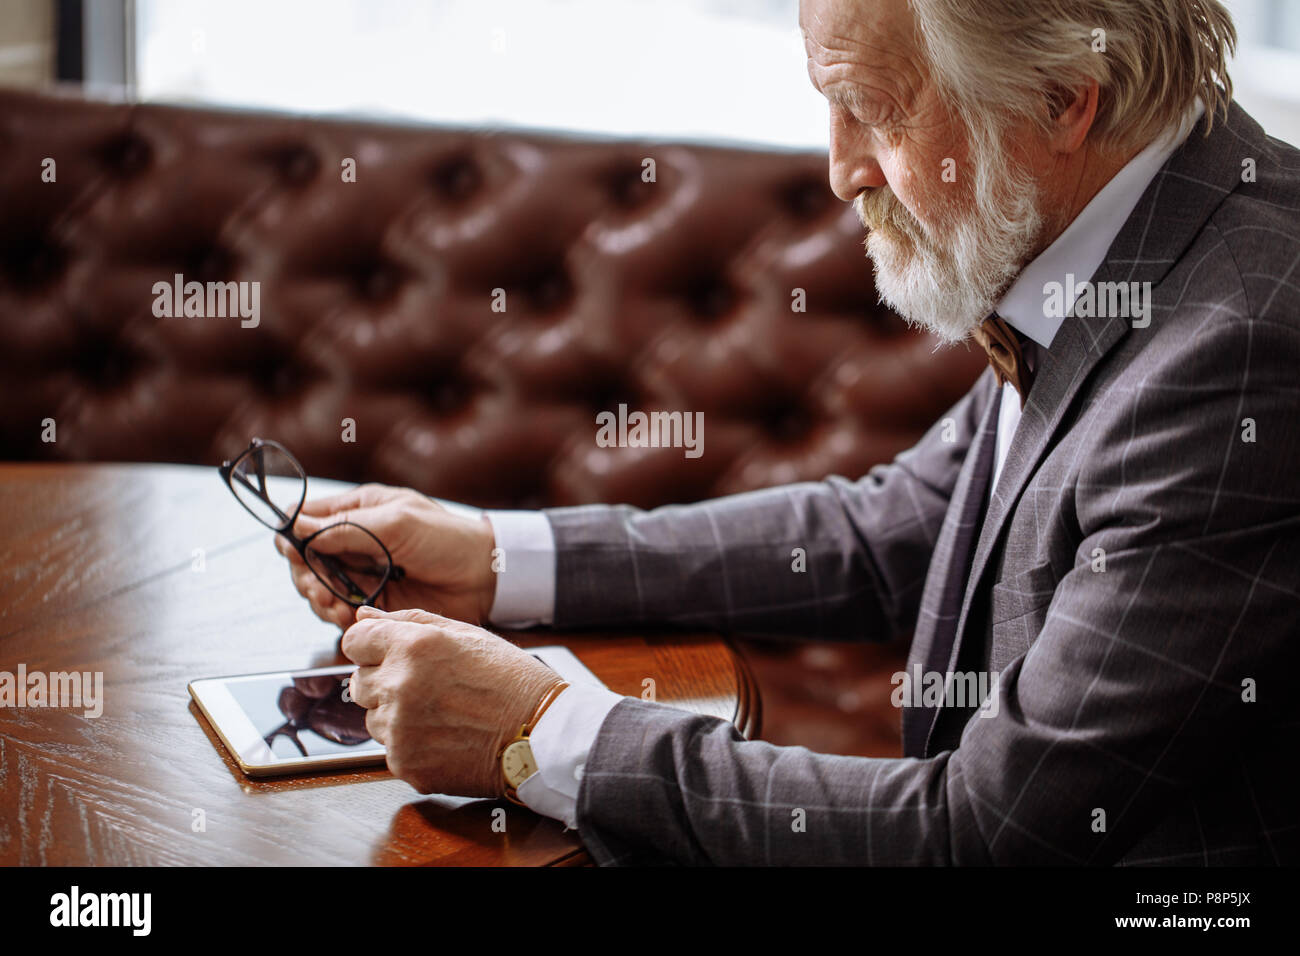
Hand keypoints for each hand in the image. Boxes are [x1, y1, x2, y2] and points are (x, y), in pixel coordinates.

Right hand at [273, 484, 497, 629]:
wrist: (485, 577)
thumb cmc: (448, 539)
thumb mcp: (397, 523)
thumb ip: (346, 527)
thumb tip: (297, 526)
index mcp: (359, 510)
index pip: (306, 519)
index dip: (292, 535)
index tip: (292, 551)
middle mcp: (354, 541)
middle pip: (305, 558)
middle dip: (306, 574)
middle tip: (318, 586)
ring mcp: (362, 573)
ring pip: (318, 586)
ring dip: (319, 597)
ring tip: (334, 604)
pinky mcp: (372, 602)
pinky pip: (339, 610)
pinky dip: (336, 615)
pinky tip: (346, 616)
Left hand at [342, 607, 565, 796]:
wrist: (542, 734)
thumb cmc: (511, 679)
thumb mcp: (466, 634)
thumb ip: (408, 621)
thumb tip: (362, 614)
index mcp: (413, 646)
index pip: (353, 641)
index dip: (371, 645)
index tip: (388, 653)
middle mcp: (399, 686)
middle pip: (358, 682)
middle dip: (385, 681)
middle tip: (430, 686)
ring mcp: (399, 729)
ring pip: (372, 718)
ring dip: (395, 715)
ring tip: (442, 712)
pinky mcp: (405, 763)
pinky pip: (389, 748)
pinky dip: (411, 744)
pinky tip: (445, 736)